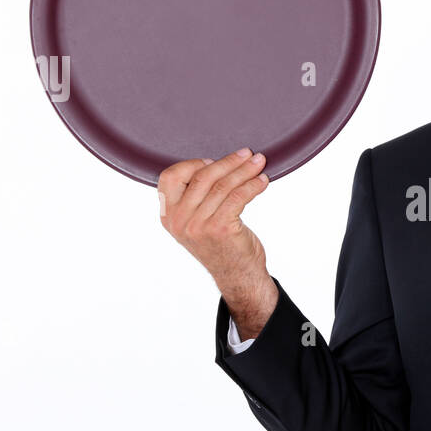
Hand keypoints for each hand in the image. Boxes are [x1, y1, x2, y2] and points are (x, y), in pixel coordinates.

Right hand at [158, 147, 277, 336]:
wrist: (237, 276)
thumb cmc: (221, 245)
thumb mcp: (196, 222)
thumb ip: (194, 199)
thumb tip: (214, 163)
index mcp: (168, 216)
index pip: (170, 177)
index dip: (192, 164)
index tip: (214, 160)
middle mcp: (179, 220)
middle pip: (202, 177)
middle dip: (228, 162)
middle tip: (248, 154)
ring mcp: (198, 225)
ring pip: (223, 185)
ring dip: (245, 170)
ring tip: (259, 163)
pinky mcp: (220, 228)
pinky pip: (238, 196)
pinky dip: (253, 185)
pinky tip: (262, 181)